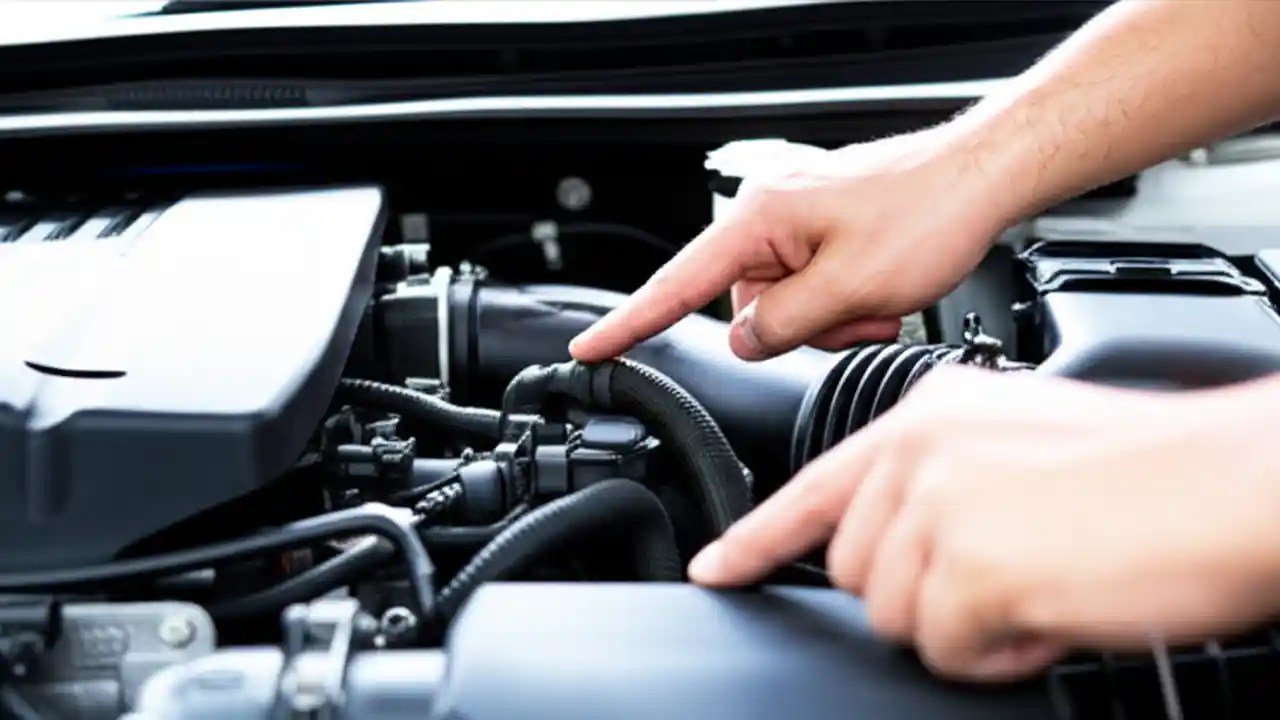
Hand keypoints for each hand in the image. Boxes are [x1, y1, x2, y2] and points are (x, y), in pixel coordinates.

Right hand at [568, 127, 1018, 362]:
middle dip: (800, 328)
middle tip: (856, 314)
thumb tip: (746, 341)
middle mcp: (769, 212)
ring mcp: (797, 217)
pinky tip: (879, 291)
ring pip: (784, 304)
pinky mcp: (822, 226)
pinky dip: (843, 302)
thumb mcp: (851, 290)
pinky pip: (811, 284)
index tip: (590, 346)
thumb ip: (783, 326)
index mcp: (761, 219)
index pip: (678, 284)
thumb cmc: (928, 214)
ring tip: (877, 300)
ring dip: (830, 319)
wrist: (981, 178)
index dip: (630, 323)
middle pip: (748, 306)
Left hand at [686, 366, 1279, 680]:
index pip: (814, 488)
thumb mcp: (1018, 443)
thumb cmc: (1146, 472)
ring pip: (893, 617)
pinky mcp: (963, 568)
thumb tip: (903, 537)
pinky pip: (944, 651)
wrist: (1227, 484)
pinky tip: (1048, 610)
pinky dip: (997, 652)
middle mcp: (916, 454)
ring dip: (963, 625)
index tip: (719, 567)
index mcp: (925, 417)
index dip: (756, 539)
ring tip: (1037, 586)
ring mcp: (934, 509)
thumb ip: (940, 479)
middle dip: (919, 594)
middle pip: (854, 572)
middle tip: (1006, 573)